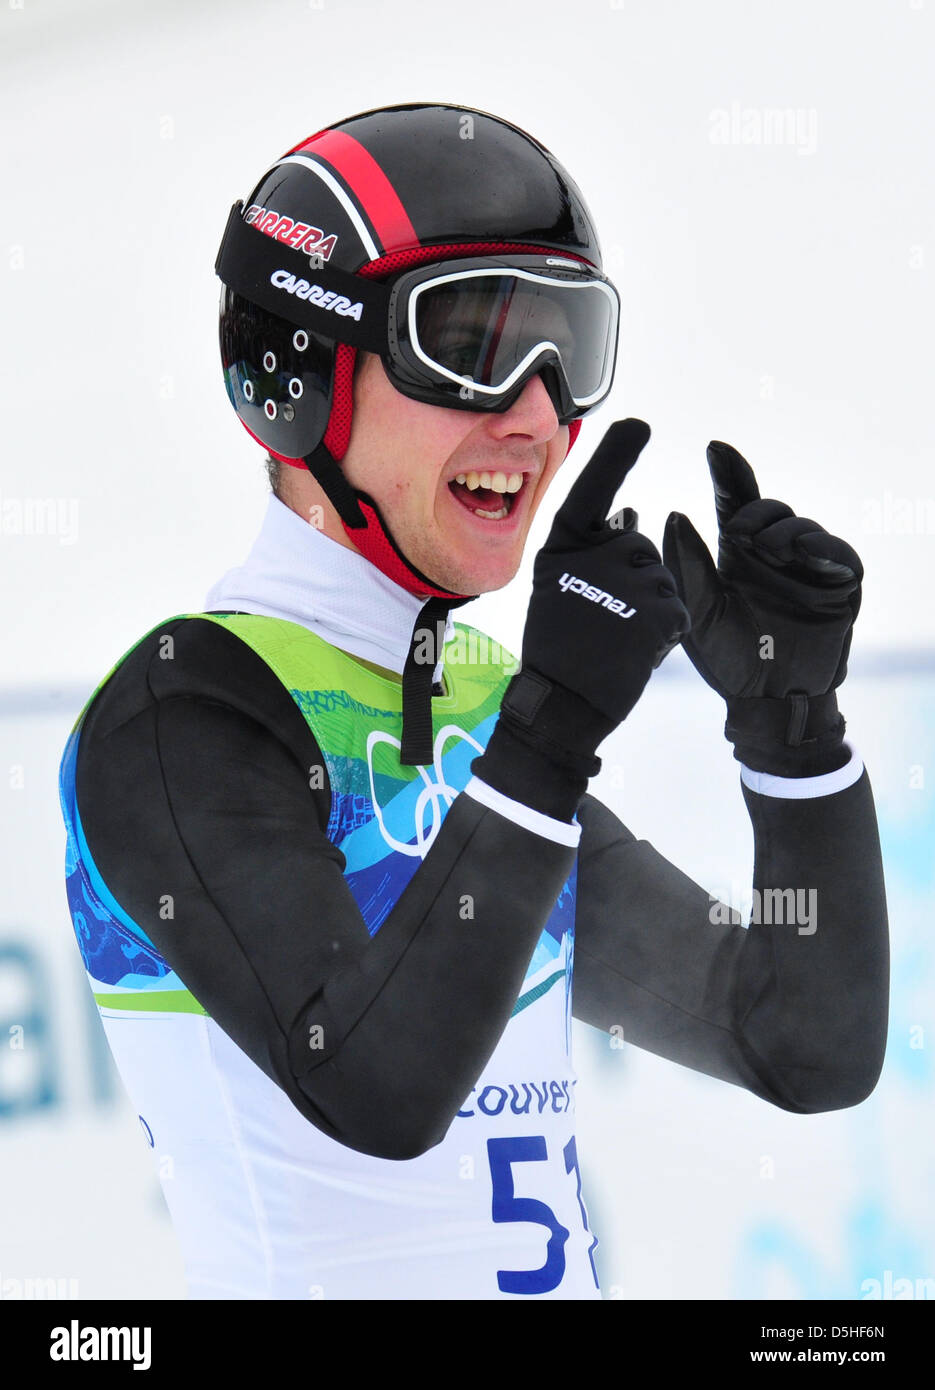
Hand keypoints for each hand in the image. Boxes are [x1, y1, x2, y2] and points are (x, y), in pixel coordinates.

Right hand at [510, 418, 689, 736]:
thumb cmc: (559, 647)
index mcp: (565, 546)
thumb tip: (631, 515)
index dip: (616, 456)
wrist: (563, 704)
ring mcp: (630, 580)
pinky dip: (662, 633)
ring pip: (660, 577)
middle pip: (636, 545)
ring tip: (616, 638)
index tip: (639, 424)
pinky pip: (675, 608)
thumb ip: (593, 550)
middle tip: (602, 620)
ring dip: (648, 608)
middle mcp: (597, 554)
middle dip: (631, 578)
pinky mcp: (661, 609)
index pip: (593, 490)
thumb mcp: (563, 588)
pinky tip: (636, 651)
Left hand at [663, 440, 861, 771]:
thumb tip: (674, 513)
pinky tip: (808, 553)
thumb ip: (687, 565)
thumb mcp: (699, 613)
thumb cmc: (728, 659)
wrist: (769, 700)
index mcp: (737, 556)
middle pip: (771, 510)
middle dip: (756, 512)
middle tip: (740, 531)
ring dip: (787, 532)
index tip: (714, 448)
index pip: (734, 503)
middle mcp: (773, 555)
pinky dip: (827, 548)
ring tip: (770, 550)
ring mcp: (808, 569)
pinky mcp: (839, 587)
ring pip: (804, 527)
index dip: (728, 473)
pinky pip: (840, 554)